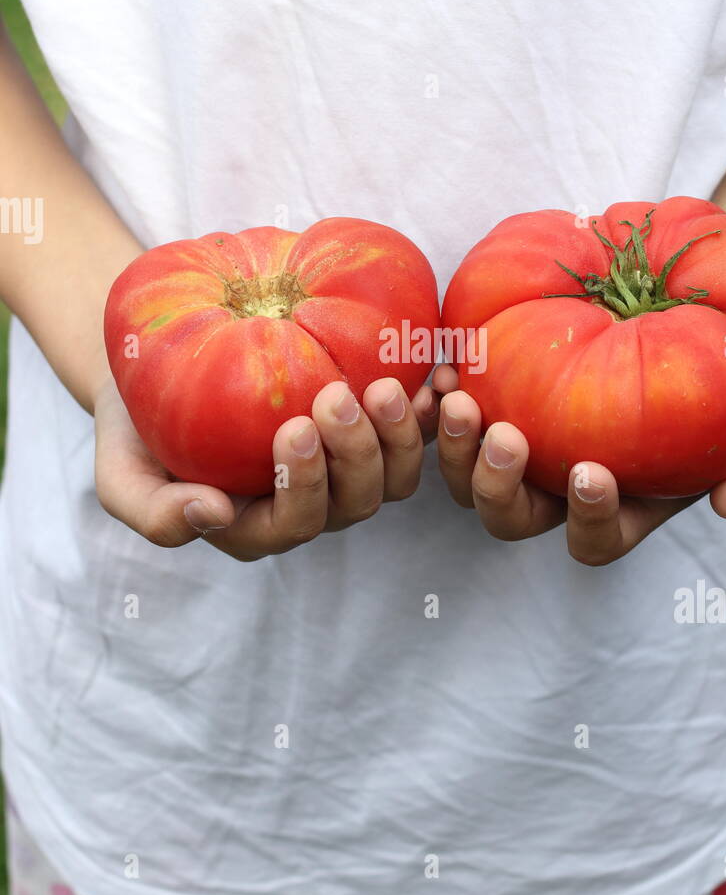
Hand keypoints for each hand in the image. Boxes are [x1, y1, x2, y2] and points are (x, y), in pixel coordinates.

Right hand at [95, 374, 439, 561]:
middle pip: (358, 501)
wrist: (161, 368)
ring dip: (402, 436)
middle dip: (356, 453)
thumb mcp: (122, 474)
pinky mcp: (374, 427)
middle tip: (338, 396)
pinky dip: (433, 410)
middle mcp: (313, 505)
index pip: (297, 522)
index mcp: (259, 526)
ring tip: (386, 388)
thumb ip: (155, 513)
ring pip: (399, 474)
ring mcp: (348, 467)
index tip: (292, 428)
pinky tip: (435, 375)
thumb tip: (212, 515)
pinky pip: (420, 431)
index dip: (305, 485)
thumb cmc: (138, 425)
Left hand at [435, 372, 725, 565]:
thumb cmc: (724, 403)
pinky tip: (442, 366)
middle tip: (504, 435)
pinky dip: (439, 404)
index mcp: (615, 514)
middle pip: (510, 518)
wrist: (686, 347)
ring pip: (467, 479)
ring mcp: (519, 457)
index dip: (587, 516)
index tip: (590, 471)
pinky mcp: (494, 409)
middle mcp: (556, 495)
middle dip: (498, 485)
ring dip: (457, 447)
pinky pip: (452, 424)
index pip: (592, 539)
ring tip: (459, 398)